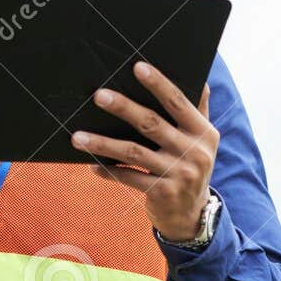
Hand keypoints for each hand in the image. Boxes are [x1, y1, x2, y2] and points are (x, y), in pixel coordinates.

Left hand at [72, 61, 217, 240]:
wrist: (191, 214)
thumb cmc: (191, 166)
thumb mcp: (203, 140)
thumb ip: (198, 110)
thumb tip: (199, 79)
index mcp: (203, 132)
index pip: (178, 102)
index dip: (159, 84)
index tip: (138, 67)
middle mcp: (193, 152)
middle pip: (152, 124)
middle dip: (124, 108)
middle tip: (99, 95)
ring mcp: (178, 174)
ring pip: (133, 152)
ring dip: (103, 143)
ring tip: (78, 137)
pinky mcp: (162, 193)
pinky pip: (128, 177)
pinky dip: (109, 171)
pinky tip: (91, 165)